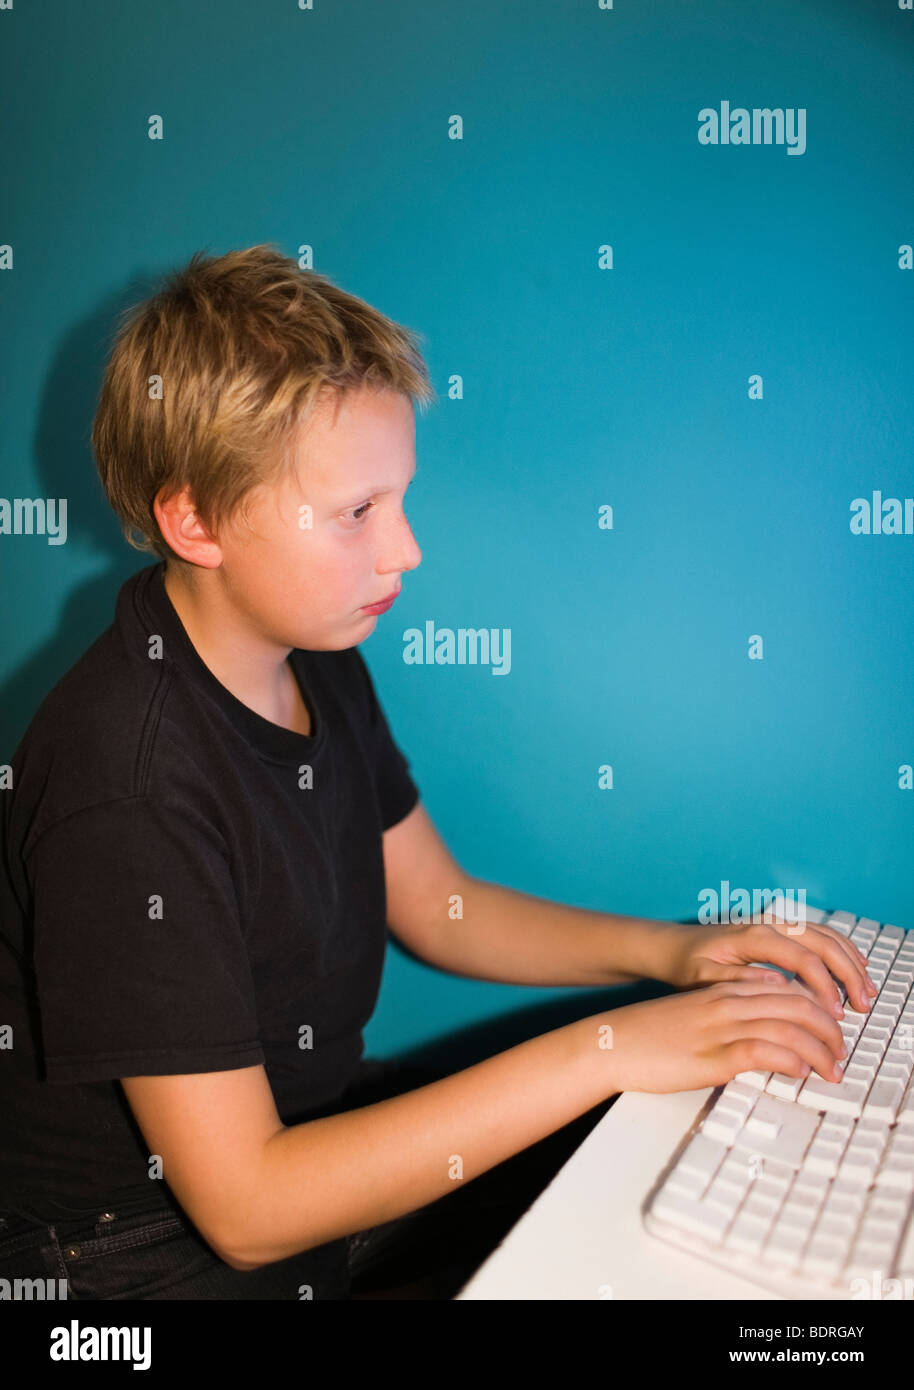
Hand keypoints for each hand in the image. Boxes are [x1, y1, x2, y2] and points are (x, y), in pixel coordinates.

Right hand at [597, 977, 847, 1094]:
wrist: (612, 1043)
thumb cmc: (652, 1035)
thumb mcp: (697, 1016)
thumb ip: (729, 1017)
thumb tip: (763, 1035)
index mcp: (725, 990)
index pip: (789, 989)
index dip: (819, 1009)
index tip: (831, 1030)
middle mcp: (727, 1003)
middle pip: (797, 1005)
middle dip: (829, 1029)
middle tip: (841, 1053)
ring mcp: (720, 1029)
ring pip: (789, 1027)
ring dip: (820, 1050)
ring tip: (832, 1069)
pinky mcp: (712, 1057)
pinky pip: (763, 1051)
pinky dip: (790, 1060)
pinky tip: (800, 1073)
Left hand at [657, 913, 877, 1015]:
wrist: (672, 947)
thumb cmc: (685, 965)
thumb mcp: (703, 980)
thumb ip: (737, 982)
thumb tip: (776, 985)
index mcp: (752, 936)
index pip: (802, 958)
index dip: (824, 986)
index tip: (834, 1013)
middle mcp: (769, 924)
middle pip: (822, 943)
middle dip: (847, 974)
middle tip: (862, 1004)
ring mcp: (775, 924)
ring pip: (826, 936)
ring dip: (849, 962)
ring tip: (865, 992)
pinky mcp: (778, 930)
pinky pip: (818, 935)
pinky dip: (840, 951)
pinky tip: (853, 969)